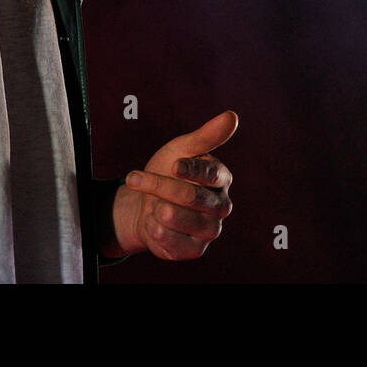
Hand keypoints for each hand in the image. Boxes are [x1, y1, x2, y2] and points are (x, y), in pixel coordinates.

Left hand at [109, 110, 237, 260]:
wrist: (146, 204)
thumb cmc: (167, 172)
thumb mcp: (181, 149)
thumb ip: (206, 136)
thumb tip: (232, 116)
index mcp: (222, 178)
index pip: (211, 174)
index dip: (189, 170)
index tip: (172, 165)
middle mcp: (221, 206)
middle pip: (191, 197)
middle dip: (159, 186)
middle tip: (134, 178)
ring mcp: (210, 230)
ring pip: (179, 219)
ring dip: (154, 207)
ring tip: (150, 202)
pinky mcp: (195, 250)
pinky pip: (172, 241)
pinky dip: (154, 228)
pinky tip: (152, 221)